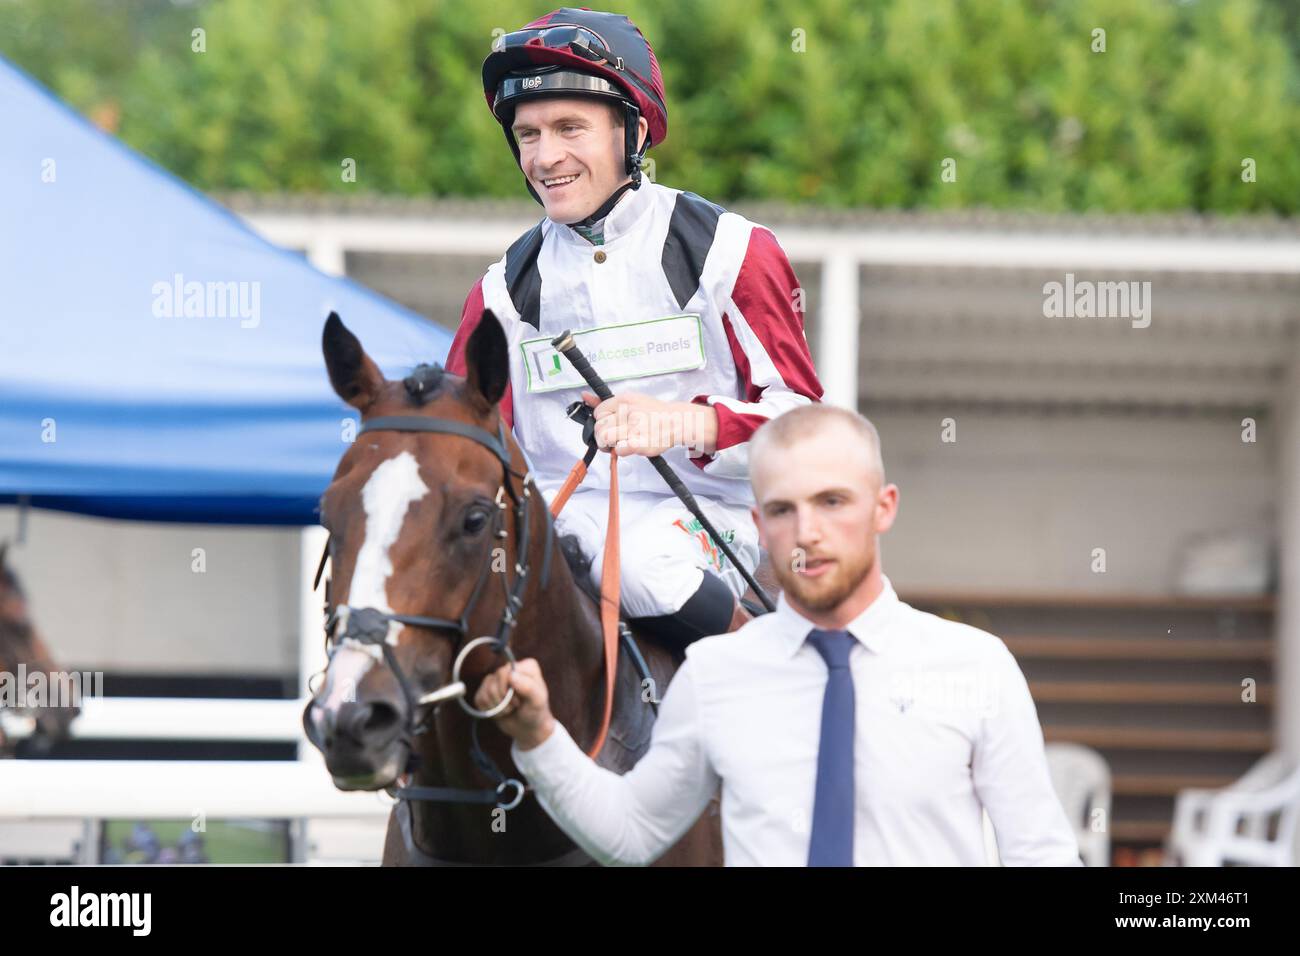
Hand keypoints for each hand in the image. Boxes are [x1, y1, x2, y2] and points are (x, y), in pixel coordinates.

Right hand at [474, 657, 555, 749]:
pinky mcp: (487, 690)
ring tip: (508, 710)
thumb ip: (528, 687)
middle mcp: (510, 669)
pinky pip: (478, 698)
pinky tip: (499, 711)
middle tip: (513, 707)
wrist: (527, 728)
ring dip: (496, 706)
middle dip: (501, 699)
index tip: (518, 702)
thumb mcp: (537, 701)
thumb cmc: (535, 712)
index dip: (507, 690)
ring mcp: (497, 679)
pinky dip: (488, 709)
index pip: (505, 672)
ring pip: (485, 690)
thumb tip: (511, 675)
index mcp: (526, 667)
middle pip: (493, 681)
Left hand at [582, 391, 715, 457]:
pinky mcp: (640, 443)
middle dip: (603, 436)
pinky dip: (622, 451)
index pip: (598, 412)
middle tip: (614, 438)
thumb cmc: (653, 412)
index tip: (610, 424)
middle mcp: (628, 412)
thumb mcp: (631, 400)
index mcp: (624, 400)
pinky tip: (631, 446)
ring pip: (606, 439)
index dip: (602, 421)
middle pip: (599, 427)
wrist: (677, 421)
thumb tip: (584, 396)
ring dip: (610, 444)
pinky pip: (619, 451)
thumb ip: (606, 401)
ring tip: (621, 442)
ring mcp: (634, 428)